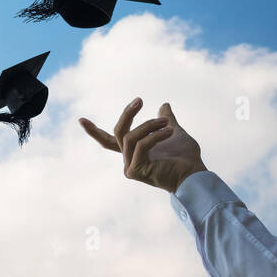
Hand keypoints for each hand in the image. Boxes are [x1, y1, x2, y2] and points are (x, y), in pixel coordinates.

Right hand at [79, 98, 206, 193]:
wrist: (196, 175)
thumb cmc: (187, 158)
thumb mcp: (174, 132)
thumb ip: (166, 120)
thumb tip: (164, 105)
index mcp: (133, 152)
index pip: (108, 140)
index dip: (94, 130)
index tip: (80, 119)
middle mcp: (127, 160)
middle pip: (118, 132)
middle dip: (127, 114)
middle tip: (139, 101)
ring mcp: (130, 166)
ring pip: (130, 137)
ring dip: (149, 126)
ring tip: (166, 122)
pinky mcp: (135, 171)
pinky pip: (140, 145)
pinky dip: (155, 136)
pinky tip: (169, 131)